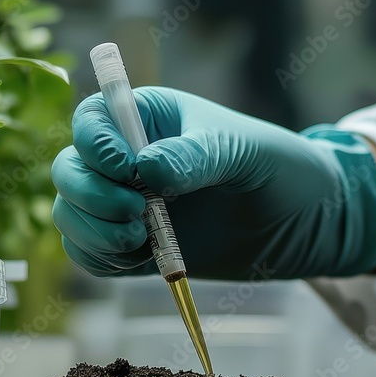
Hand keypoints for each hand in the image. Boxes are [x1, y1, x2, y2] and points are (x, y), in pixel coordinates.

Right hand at [51, 87, 375, 280]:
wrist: (306, 221)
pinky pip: (91, 253)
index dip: (95, 144)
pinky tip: (136, 258)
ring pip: (72, 214)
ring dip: (90, 230)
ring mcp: (129, 205)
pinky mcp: (136, 247)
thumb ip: (194, 156)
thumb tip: (143, 171)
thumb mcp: (242, 152)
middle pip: (69, 169)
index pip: (93, 119)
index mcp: (150, 118)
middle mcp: (129, 159)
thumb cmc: (279, 166)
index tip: (127, 169)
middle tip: (135, 212)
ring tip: (139, 239)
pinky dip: (98, 258)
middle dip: (89, 193)